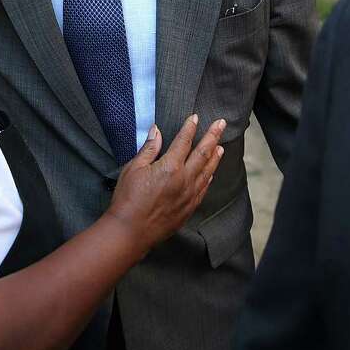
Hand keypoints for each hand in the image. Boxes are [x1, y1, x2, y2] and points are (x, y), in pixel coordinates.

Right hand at [106, 115, 225, 251]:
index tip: (195, 117)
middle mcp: (184, 180)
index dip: (190, 128)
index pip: (184, 142)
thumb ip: (148, 149)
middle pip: (203, 153)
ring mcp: (189, 195)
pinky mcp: (188, 209)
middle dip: (213, 136)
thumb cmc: (128, 199)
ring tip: (221, 146)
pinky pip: (204, 189)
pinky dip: (209, 177)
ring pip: (207, 171)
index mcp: (170, 167)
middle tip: (221, 124)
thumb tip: (156, 131)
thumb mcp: (133, 169)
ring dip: (215, 157)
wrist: (130, 232)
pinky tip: (211, 173)